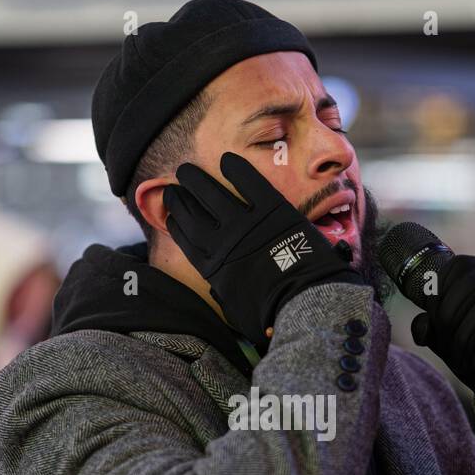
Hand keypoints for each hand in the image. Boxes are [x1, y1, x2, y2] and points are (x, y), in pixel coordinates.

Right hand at [162, 152, 361, 347]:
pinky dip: (236, 168)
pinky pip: (249, 182)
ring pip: (211, 194)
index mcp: (214, 268)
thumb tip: (223, 291)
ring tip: (186, 169)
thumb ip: (227, 295)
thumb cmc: (273, 315)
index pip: (186, 239)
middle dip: (178, 198)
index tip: (171, 213)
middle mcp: (222, 243)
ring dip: (196, 179)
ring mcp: (245, 224)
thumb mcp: (239, 312)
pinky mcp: (272, 209)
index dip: (176, 222)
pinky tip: (226, 159)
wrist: (304, 301)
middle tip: (172, 187)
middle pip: (191, 214)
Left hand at [411, 253, 474, 425]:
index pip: (460, 266)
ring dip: (467, 336)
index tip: (434, 321)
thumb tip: (420, 325)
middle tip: (448, 348)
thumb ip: (435, 330)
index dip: (440, 291)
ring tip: (462, 360)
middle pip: (472, 284)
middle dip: (451, 318)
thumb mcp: (453, 344)